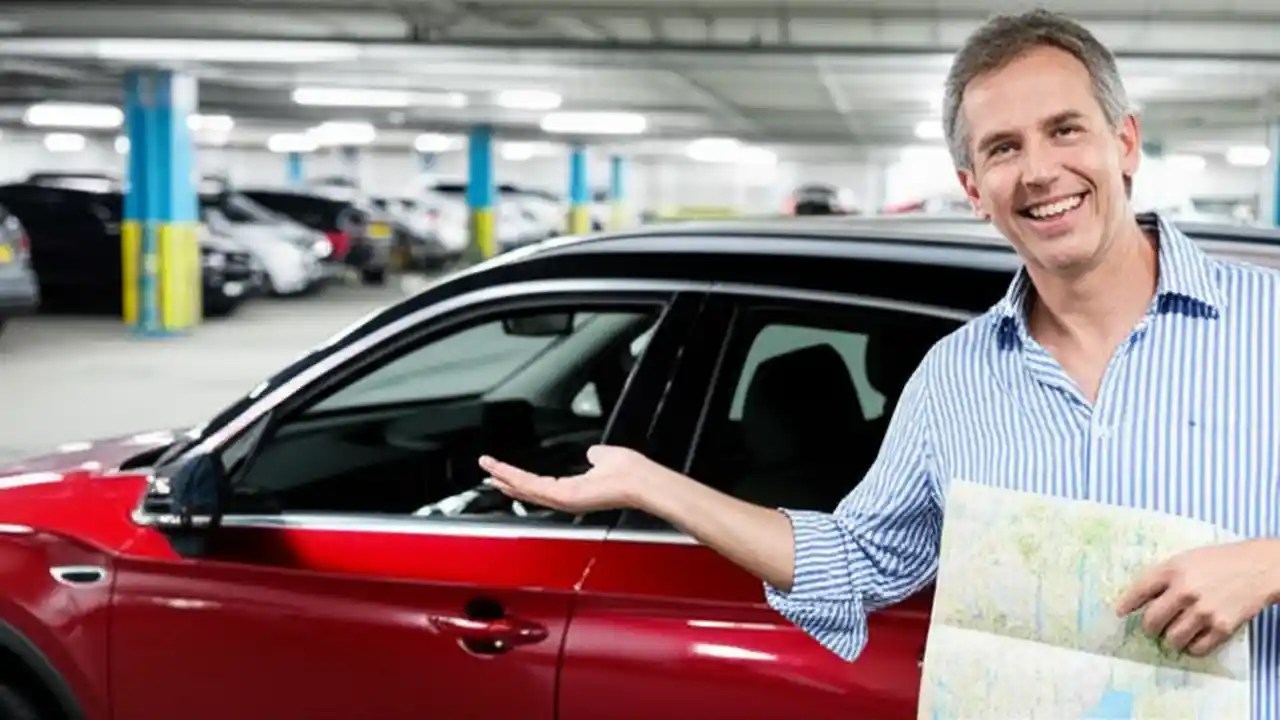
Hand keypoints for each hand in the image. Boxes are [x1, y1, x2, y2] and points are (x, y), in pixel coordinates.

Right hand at [478, 445, 655, 514]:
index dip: (523, 479)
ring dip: (505, 476)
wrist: (641, 481)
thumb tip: (591, 452)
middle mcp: (567, 498)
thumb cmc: (631, 472)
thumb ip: (596, 457)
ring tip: (488, 467)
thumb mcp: (607, 458)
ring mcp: (564, 499)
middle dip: (507, 480)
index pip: (543, 485)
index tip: (507, 472)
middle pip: (529, 490)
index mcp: (576, 490)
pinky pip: (532, 486)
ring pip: (526, 488)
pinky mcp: (563, 496)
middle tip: (488, 472)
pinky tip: (501, 471)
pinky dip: (514, 476)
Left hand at [1115, 539, 1279, 656]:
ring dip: (1171, 640)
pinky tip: (1193, 640)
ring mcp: (1203, 611)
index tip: (1119, 613)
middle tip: (1152, 628)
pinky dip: (1192, 647)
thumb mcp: (1185, 559)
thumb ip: (1164, 576)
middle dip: (1150, 627)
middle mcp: (1184, 591)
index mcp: (1172, 570)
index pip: (1139, 590)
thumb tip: (1140, 597)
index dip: (1127, 603)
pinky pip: (1197, 648)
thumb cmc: (1218, 561)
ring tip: (1174, 635)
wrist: (1257, 567)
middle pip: (1152, 621)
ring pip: (1173, 638)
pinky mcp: (1222, 627)